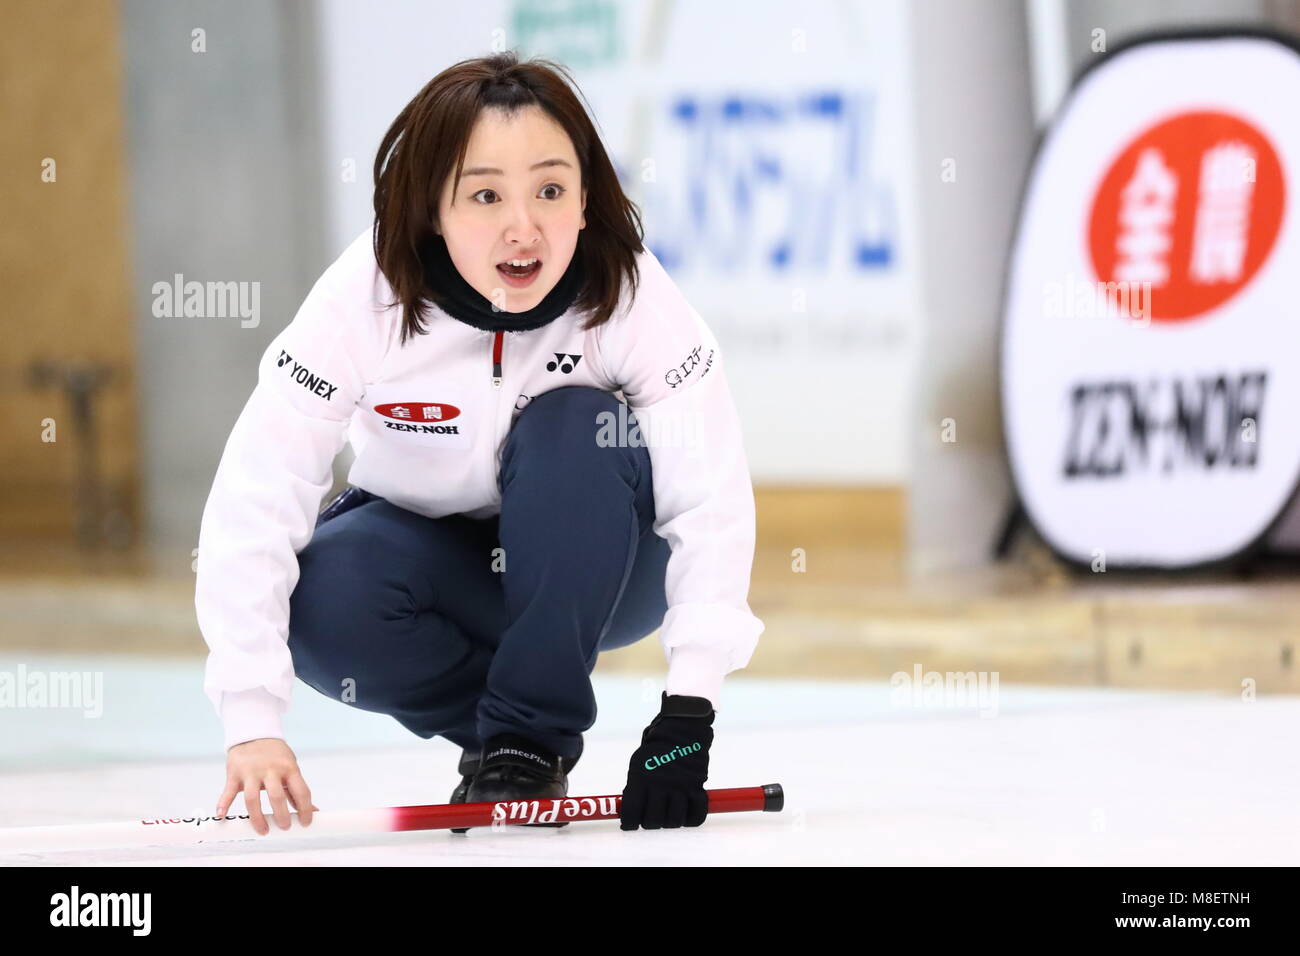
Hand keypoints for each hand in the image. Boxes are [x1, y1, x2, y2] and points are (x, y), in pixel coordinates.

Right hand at [217, 737, 317, 835]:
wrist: (254, 733)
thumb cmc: (275, 756)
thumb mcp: (290, 768)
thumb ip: (296, 790)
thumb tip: (313, 810)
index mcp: (289, 768)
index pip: (301, 791)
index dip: (305, 809)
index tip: (306, 823)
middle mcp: (271, 770)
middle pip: (276, 796)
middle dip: (281, 815)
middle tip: (284, 828)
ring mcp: (251, 772)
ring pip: (252, 798)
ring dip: (257, 817)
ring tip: (263, 830)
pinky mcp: (234, 773)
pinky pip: (228, 791)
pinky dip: (223, 804)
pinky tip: (222, 816)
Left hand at [620, 692, 714, 829]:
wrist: (683, 727)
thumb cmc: (657, 747)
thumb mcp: (638, 764)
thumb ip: (635, 787)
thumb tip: (629, 812)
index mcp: (640, 777)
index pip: (631, 813)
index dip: (629, 824)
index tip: (630, 825)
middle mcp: (659, 784)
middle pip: (653, 822)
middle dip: (649, 823)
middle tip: (650, 818)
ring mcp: (679, 786)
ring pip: (674, 821)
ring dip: (670, 822)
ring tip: (668, 815)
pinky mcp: (697, 786)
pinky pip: (696, 814)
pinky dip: (692, 819)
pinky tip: (686, 815)